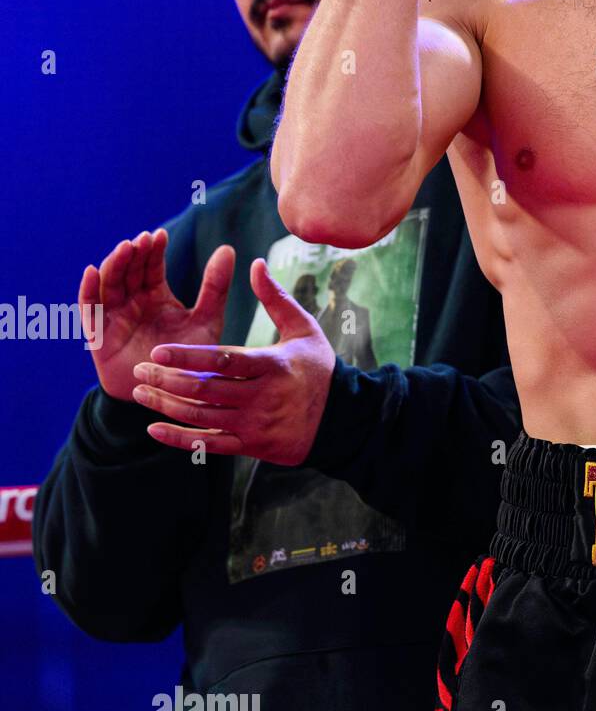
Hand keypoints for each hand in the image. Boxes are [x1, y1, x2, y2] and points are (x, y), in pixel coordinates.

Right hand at [79, 231, 232, 402]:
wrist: (170, 397)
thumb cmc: (190, 360)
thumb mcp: (206, 320)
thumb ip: (215, 287)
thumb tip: (228, 248)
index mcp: (157, 296)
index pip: (152, 266)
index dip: (153, 250)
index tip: (159, 235)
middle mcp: (134, 302)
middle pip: (129, 270)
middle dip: (134, 253)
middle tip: (143, 239)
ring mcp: (115, 317)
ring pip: (109, 284)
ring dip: (114, 264)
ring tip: (124, 249)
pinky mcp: (99, 335)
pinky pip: (90, 309)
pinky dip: (88, 290)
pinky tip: (91, 272)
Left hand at [132, 259, 336, 464]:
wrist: (340, 418)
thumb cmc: (318, 367)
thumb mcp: (304, 329)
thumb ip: (276, 299)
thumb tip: (256, 263)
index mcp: (273, 365)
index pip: (224, 360)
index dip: (188, 357)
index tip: (158, 350)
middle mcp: (261, 397)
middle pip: (205, 390)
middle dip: (166, 379)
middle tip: (139, 368)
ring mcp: (255, 425)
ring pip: (201, 418)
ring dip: (165, 405)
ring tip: (139, 392)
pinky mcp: (250, 446)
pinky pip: (208, 445)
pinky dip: (178, 439)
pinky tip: (153, 428)